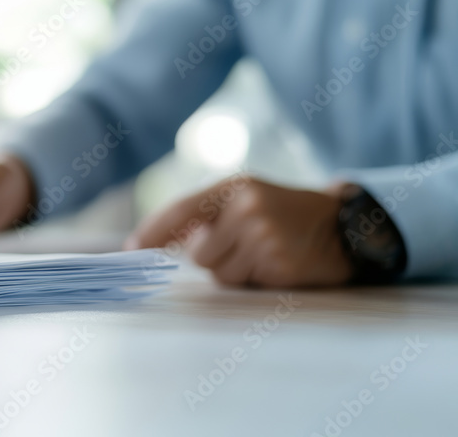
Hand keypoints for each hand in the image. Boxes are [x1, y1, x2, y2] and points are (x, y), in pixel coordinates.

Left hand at [124, 176, 352, 287]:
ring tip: (262, 254)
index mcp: (233, 187)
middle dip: (214, 258)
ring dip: (235, 271)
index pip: (181, 209)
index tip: (132, 247)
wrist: (341, 226)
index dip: (153, 230)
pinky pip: (245, 284)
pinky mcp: (278, 263)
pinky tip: (276, 264)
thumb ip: (205, 215)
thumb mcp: (244, 200)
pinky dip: (255, 280)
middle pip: (198, 254)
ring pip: (219, 273)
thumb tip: (154, 241)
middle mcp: (246, 207)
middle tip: (244, 246)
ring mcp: (263, 235)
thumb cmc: (282, 214)